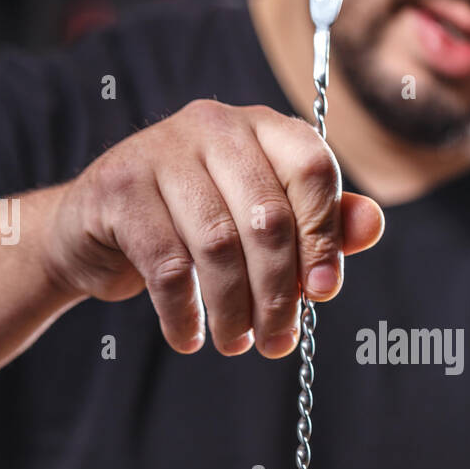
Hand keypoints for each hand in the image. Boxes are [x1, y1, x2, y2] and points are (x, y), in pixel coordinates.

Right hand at [43, 98, 383, 357]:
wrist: (98, 228)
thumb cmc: (194, 224)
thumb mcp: (260, 221)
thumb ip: (319, 223)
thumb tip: (371, 226)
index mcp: (261, 126)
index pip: (312, 169)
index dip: (324, 237)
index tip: (323, 294)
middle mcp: (214, 125)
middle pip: (267, 217)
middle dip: (278, 292)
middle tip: (278, 341)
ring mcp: (162, 151)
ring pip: (218, 244)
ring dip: (233, 309)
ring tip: (236, 343)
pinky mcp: (120, 188)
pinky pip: (166, 263)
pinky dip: (183, 312)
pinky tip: (189, 336)